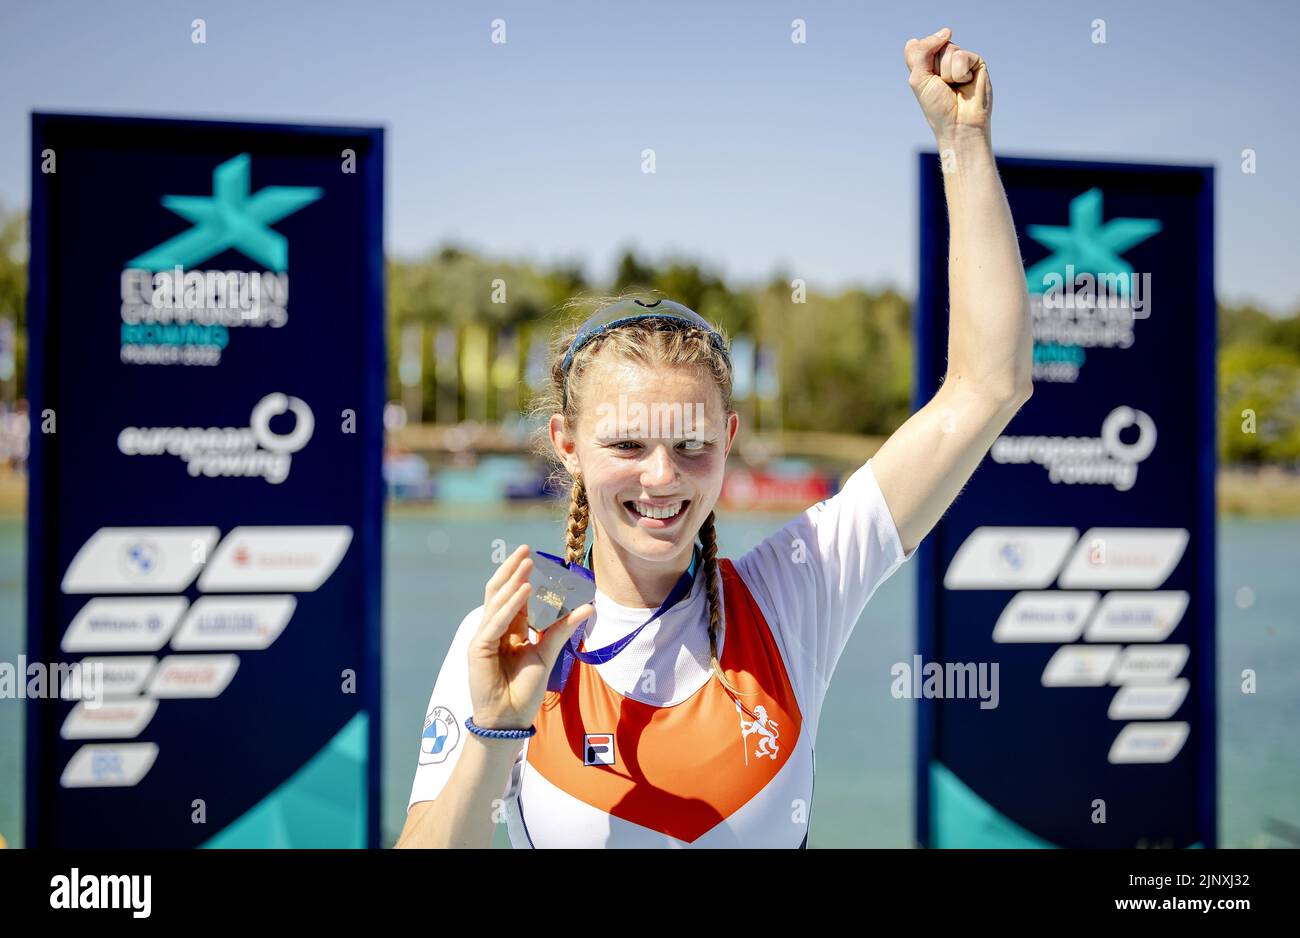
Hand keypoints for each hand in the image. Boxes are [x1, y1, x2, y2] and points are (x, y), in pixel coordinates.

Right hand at [466, 544, 593, 731]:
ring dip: (512, 580)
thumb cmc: (524, 689)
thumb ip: (562, 629)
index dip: (522, 576)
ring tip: (527, 562)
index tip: (534, 557)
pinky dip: (510, 606)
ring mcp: (484, 637)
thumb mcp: (547, 654)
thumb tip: (589, 607)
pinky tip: (524, 591)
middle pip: (500, 592)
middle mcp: (494, 629)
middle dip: (512, 570)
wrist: (509, 718)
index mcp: (508, 630)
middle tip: (526, 549)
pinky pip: (496, 622)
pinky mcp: (478, 647)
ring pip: (496, 601)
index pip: (513, 597)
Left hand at [904, 27, 991, 140]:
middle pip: (933, 45)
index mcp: (926, 64)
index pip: (916, 46)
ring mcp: (960, 60)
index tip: (925, 81)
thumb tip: (947, 30)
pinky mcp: (976, 62)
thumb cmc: (937, 107)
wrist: (958, 124)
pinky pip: (962, 56)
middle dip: (934, 68)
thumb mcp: (919, 78)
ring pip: (948, 49)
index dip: (919, 61)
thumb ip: (923, 51)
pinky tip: (966, 84)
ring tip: (954, 87)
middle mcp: (943, 60)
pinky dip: (960, 74)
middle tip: (942, 86)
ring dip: (947, 73)